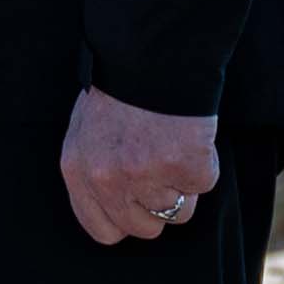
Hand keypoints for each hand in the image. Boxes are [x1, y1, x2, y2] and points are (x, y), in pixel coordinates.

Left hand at [61, 84, 221, 246]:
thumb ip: (95, 170)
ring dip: (184, 184)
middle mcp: (108, 180)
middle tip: (165, 174)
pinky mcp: (183, 166)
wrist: (150, 53)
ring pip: (179, 211)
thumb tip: (115, 205)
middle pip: (145, 228)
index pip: (102, 230)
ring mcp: (146, 175)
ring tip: (175, 146)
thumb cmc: (120, 89)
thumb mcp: (87, 131)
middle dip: (161, 207)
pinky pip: (204, 184)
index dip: (126, 223)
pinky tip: (191, 135)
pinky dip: (205, 162)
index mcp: (79, 171)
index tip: (139, 209)